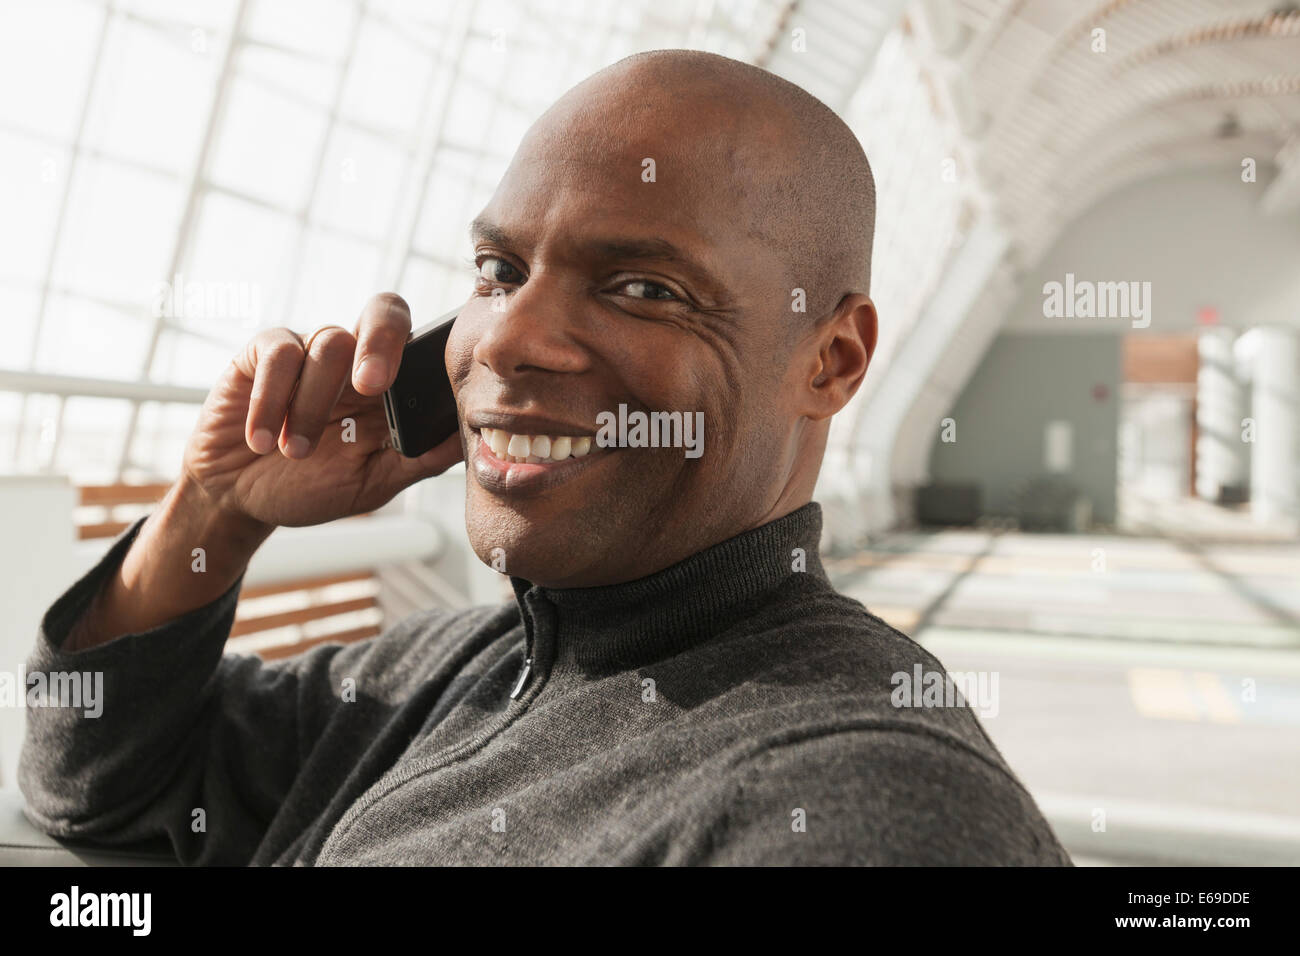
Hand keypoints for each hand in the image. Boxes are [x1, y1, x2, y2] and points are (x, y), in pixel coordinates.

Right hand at [181, 292, 463, 530]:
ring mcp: (310, 350)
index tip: (430, 390)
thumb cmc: (313, 485)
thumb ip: (419, 459)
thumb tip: (469, 439)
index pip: (422, 341)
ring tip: (296, 452)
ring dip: (312, 405)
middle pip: (384, 311)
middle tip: (370, 387)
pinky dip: (271, 400)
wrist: (242, 497)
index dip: (433, 351)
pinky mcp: (262, 354)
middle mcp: (355, 357)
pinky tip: (263, 439)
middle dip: (382, 344)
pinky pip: (278, 353)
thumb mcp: (374, 481)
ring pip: (329, 343)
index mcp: (391, 384)